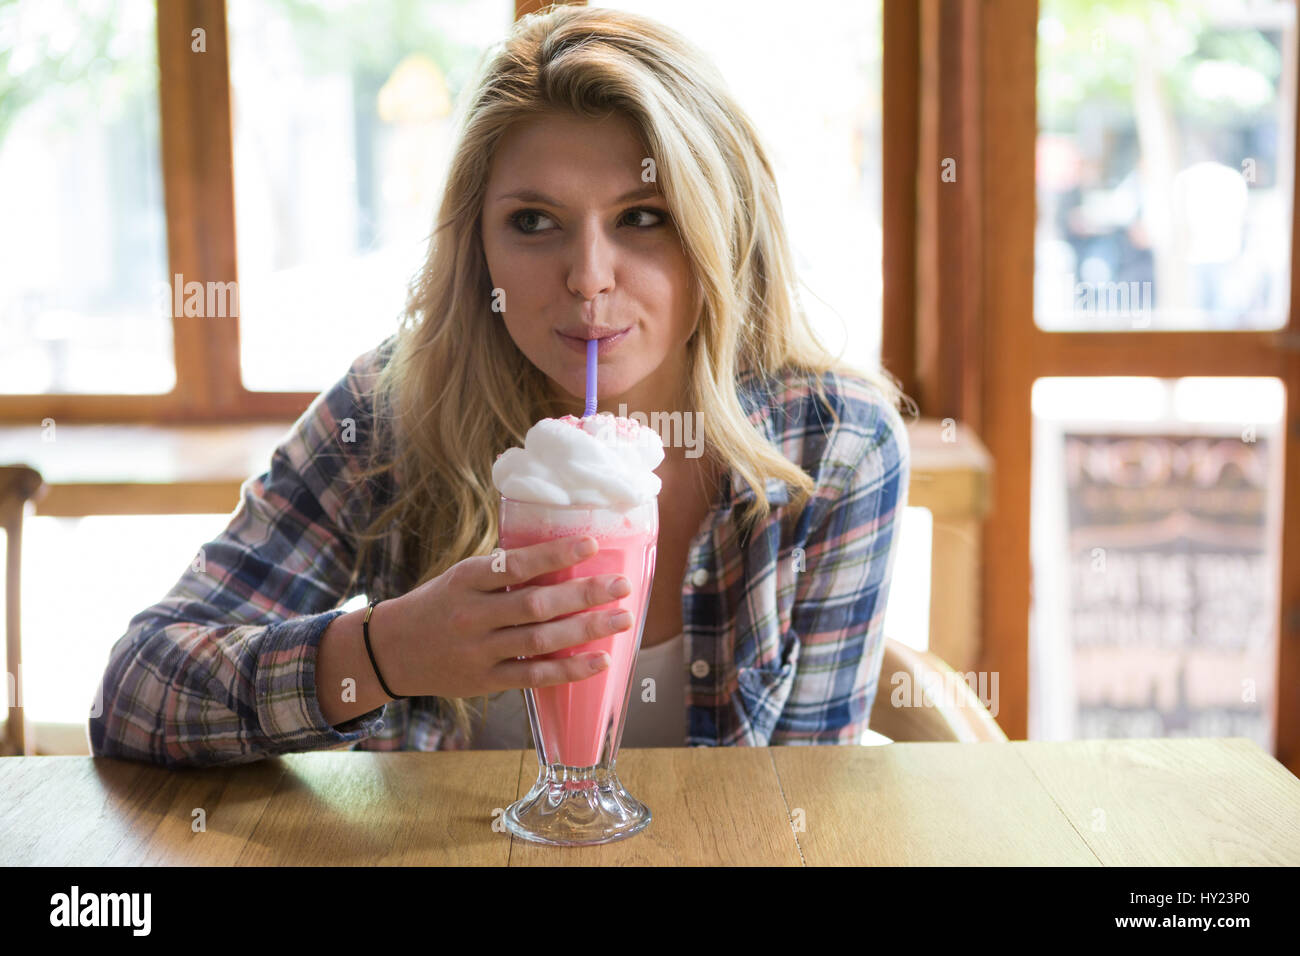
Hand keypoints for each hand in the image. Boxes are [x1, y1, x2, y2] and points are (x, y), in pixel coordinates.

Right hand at [380, 534, 632, 698]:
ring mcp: (479, 651)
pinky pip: (535, 676)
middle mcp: (473, 615)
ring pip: (541, 641)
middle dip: (584, 595)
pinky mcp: (485, 681)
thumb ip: (503, 572)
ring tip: (621, 619)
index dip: (556, 555)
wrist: (390, 651)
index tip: (592, 544)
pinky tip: (599, 660)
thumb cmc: (437, 605)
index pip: (517, 565)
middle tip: (621, 585)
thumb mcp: (461, 577)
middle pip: (537, 605)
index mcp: (467, 579)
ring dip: (586, 630)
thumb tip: (561, 556)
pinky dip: (570, 670)